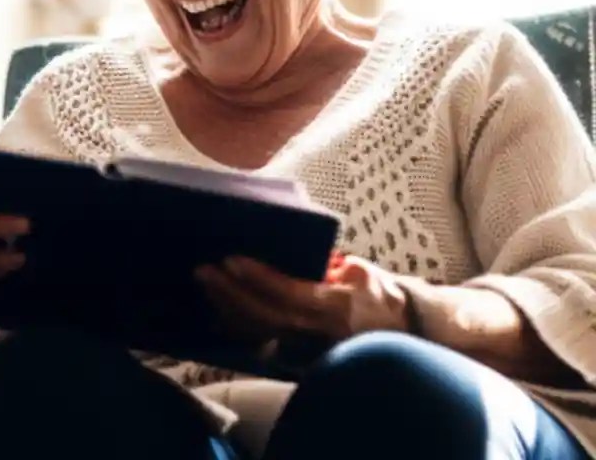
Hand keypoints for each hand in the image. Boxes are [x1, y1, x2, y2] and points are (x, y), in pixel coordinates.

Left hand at [195, 254, 409, 346]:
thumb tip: (303, 251)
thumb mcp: (364, 272)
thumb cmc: (381, 296)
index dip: (258, 278)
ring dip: (226, 308)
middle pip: (265, 315)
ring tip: (205, 283)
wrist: (404, 334)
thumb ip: (333, 262)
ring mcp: (306, 348)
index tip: (231, 260)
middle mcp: (317, 332)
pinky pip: (260, 342)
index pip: (289, 293)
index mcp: (336, 308)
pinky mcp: (298, 356)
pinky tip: (214, 308)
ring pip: (258, 331)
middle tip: (204, 270)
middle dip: (231, 293)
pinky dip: (235, 326)